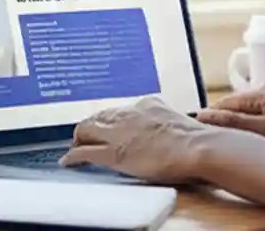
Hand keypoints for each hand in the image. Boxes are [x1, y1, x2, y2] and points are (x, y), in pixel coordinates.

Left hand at [60, 97, 209, 183]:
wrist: (196, 148)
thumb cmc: (197, 140)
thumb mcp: (179, 122)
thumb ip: (167, 123)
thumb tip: (170, 132)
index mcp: (147, 104)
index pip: (120, 110)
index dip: (112, 120)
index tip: (111, 126)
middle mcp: (129, 113)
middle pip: (100, 116)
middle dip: (92, 126)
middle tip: (87, 137)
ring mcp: (119, 133)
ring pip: (88, 130)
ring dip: (80, 138)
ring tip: (76, 146)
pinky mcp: (113, 153)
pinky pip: (85, 152)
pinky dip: (73, 156)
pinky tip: (68, 161)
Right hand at [196, 84, 264, 150]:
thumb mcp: (264, 130)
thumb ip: (233, 122)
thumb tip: (203, 115)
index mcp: (264, 92)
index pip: (226, 102)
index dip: (211, 117)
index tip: (196, 133)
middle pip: (235, 110)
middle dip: (223, 125)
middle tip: (209, 144)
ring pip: (246, 119)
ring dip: (236, 132)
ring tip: (227, 148)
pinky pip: (257, 125)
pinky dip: (249, 135)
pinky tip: (247, 149)